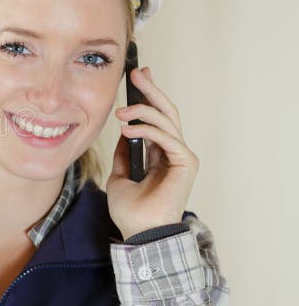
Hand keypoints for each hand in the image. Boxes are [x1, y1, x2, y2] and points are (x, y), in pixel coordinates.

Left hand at [106, 66, 199, 240]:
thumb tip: (122, 130)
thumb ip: (124, 152)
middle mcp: (173, 151)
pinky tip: (127, 129)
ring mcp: (181, 156)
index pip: (157, 117)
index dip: (149, 95)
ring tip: (120, 114)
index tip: (138, 76)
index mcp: (160, 152)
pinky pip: (167, 138)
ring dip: (142, 111)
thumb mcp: (119, 173)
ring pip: (167, 121)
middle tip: (136, 73)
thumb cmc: (130, 209)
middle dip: (150, 90)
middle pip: (165, 112)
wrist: (138, 232)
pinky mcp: (185, 163)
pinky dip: (147, 130)